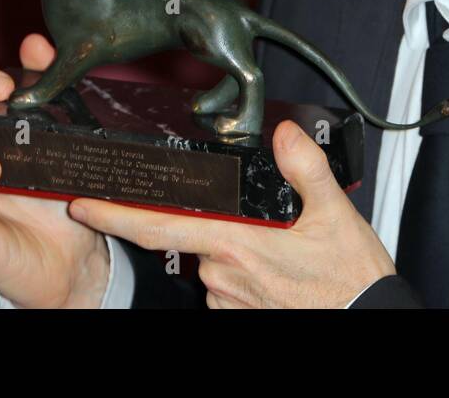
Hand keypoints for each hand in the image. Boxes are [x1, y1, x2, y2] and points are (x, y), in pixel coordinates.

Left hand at [69, 119, 393, 307]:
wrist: (365, 316)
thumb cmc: (350, 276)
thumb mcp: (335, 211)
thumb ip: (304, 166)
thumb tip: (282, 133)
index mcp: (236, 243)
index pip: (159, 225)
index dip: (116, 213)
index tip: (83, 202)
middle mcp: (222, 274)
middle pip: (193, 235)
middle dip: (213, 221)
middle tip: (264, 224)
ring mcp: (227, 299)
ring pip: (210, 258)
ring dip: (232, 246)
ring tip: (281, 248)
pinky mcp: (236, 314)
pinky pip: (225, 282)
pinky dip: (242, 269)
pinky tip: (278, 267)